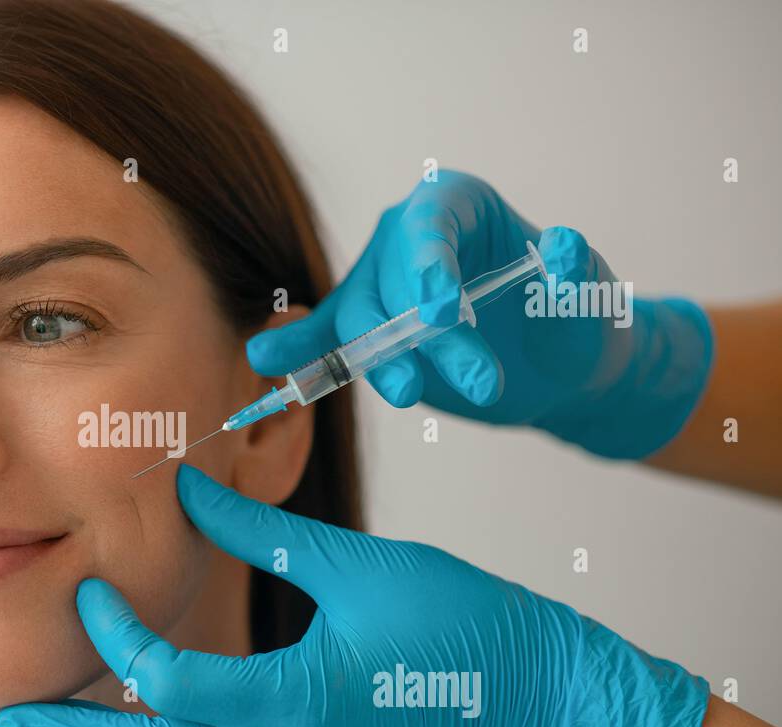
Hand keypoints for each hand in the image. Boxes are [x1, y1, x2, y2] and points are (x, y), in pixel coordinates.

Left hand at [0, 464, 709, 726]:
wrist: (527, 682)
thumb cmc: (455, 620)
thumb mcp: (351, 564)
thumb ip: (260, 530)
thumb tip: (188, 486)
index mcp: (290, 701)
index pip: (169, 683)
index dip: (119, 632)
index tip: (90, 585)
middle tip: (12, 721)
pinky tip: (140, 715)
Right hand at [246, 169, 713, 459]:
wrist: (556, 372)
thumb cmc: (575, 321)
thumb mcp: (589, 297)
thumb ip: (574, 272)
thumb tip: (564, 246)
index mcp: (459, 205)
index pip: (433, 223)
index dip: (431, 262)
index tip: (442, 310)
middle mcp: (409, 238)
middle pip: (395, 280)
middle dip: (425, 334)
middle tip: (480, 381)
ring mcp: (380, 285)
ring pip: (360, 319)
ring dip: (382, 359)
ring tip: (411, 395)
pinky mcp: (364, 335)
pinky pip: (322, 340)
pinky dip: (294, 349)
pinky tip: (262, 359)